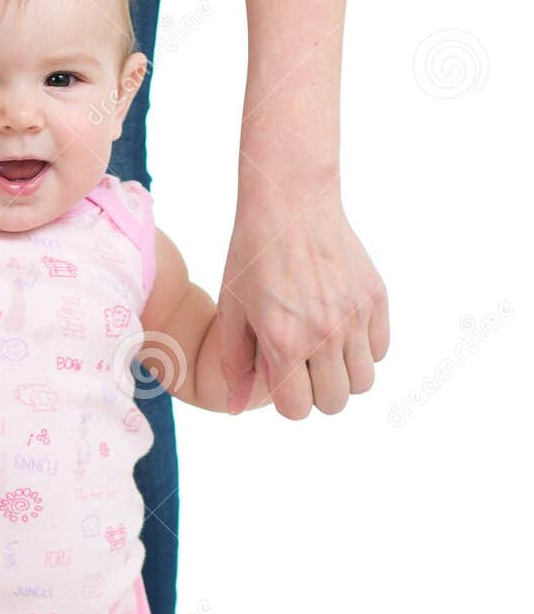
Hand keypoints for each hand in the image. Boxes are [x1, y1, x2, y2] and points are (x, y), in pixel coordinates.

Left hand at [218, 184, 388, 419]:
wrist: (290, 204)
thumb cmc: (251, 258)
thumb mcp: (232, 312)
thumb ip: (235, 365)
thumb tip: (236, 409)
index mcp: (284, 341)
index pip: (297, 409)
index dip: (286, 399)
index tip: (279, 373)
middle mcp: (325, 334)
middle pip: (334, 402)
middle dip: (315, 392)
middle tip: (302, 364)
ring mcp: (355, 316)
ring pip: (363, 382)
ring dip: (343, 374)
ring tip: (324, 348)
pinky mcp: (376, 298)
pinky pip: (380, 350)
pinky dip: (364, 348)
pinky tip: (341, 326)